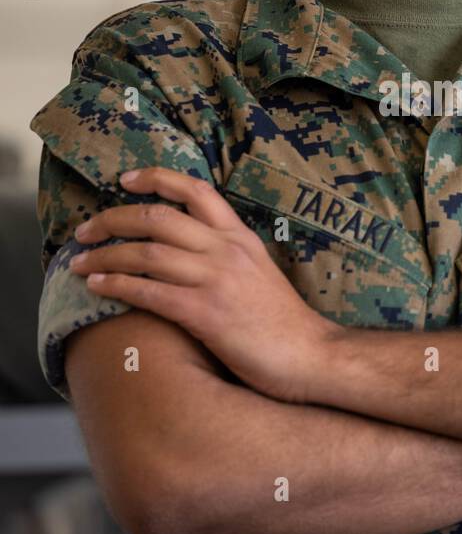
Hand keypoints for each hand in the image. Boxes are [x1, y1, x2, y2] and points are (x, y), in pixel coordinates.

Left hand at [69, 166, 336, 401]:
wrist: (312, 355)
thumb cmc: (284, 322)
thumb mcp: (259, 271)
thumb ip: (228, 255)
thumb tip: (188, 249)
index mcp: (240, 237)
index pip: (195, 190)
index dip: (155, 179)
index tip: (125, 179)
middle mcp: (226, 250)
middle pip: (158, 218)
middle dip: (112, 219)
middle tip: (85, 230)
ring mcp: (216, 280)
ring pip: (146, 253)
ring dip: (104, 254)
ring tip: (77, 261)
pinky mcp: (206, 314)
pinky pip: (149, 292)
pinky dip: (116, 285)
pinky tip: (97, 286)